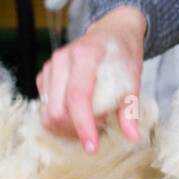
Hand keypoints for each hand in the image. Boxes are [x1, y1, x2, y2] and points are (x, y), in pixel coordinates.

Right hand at [36, 6, 146, 154]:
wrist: (113, 31)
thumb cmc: (123, 55)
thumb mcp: (133, 79)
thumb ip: (130, 108)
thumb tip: (132, 137)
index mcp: (86, 56)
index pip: (77, 97)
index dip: (83, 125)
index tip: (92, 147)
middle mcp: (62, 59)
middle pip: (57, 110)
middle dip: (75, 129)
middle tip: (100, 125)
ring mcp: (50, 66)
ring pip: (47, 112)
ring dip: (67, 126)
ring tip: (92, 119)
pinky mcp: (44, 75)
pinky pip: (45, 106)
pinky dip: (61, 118)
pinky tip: (80, 113)